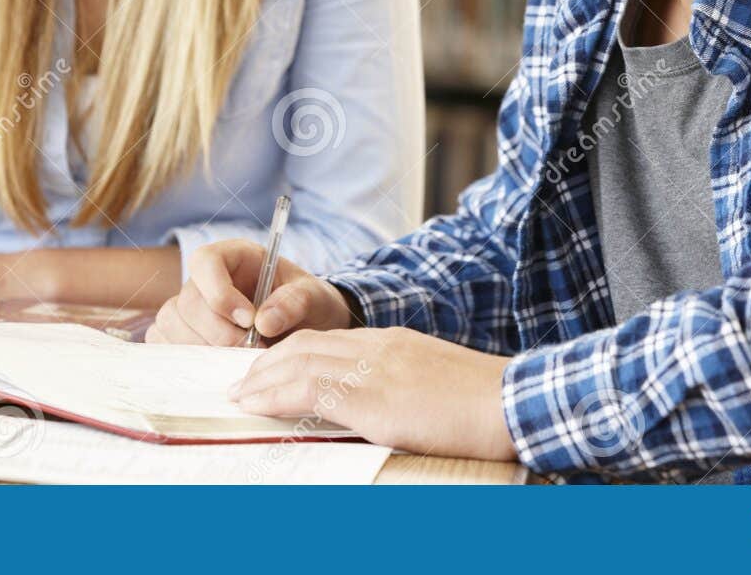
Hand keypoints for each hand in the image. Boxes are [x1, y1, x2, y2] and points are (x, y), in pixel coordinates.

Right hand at [146, 238, 352, 345]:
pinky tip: (218, 365)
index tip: (249, 319)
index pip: (206, 261)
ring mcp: (191, 307)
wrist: (307, 327)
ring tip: (238, 358)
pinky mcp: (184, 333)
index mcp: (235, 256)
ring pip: (170, 323)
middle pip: (186, 300)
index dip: (219, 292)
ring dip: (201, 348)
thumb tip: (264, 322)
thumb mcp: (314, 297)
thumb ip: (295, 302)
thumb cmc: (308, 304)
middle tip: (250, 348)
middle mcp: (207, 280)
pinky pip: (165, 343)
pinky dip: (186, 358)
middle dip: (217, 331)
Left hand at [230, 327, 517, 460]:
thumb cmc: (484, 405)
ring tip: (240, 395)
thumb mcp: (435, 387)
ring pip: (299, 362)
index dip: (292, 354)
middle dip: (268, 363)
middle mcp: (378, 345)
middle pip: (306, 345)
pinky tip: (258, 405)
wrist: (511, 403)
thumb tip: (382, 410)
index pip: (329, 340)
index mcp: (393, 342)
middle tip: (243, 382)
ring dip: (262, 380)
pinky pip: (309, 389)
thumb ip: (402, 389)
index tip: (270, 370)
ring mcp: (373, 367)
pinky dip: (276, 395)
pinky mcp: (371, 395)